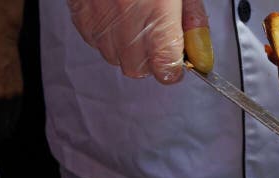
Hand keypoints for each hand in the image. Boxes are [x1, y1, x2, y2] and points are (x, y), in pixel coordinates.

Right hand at [67, 0, 212, 82]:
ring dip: (128, 48)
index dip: (176, 68)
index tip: (181, 59)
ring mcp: (97, 11)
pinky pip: (91, 37)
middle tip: (161, 36)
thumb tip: (200, 54)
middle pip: (137, 68)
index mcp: (156, 9)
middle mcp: (123, 14)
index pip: (165, 69)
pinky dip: (105, 33)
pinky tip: (116, 13)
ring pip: (112, 56)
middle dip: (152, 60)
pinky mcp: (77, 5)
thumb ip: (192, 20)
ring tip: (138, 19)